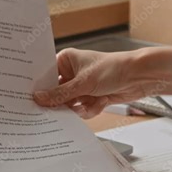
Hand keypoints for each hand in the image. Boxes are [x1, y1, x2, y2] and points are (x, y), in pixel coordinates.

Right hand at [34, 47, 171, 118]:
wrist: (140, 77)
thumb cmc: (113, 69)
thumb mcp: (83, 83)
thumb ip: (60, 93)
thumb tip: (38, 98)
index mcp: (66, 60)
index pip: (45, 75)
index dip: (40, 88)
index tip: (32, 100)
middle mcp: (72, 73)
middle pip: (56, 93)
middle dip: (61, 103)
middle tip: (57, 111)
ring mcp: (82, 86)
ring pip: (69, 104)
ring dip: (78, 107)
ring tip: (87, 103)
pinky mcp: (92, 97)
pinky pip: (82, 109)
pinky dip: (90, 109)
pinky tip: (100, 103)